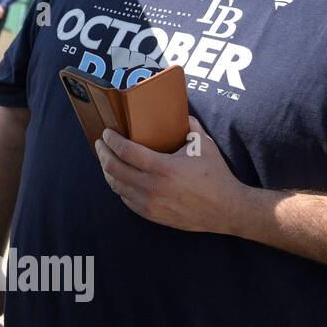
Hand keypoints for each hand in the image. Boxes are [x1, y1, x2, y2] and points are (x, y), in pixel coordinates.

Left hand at [94, 117, 245, 234]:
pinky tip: (119, 177)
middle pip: (113, 168)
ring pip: (115, 185)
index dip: (111, 140)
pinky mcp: (150, 214)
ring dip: (106, 169)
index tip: (106, 132)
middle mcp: (152, 187)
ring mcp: (149, 203)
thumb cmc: (216, 175)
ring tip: (106, 158)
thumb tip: (177, 111)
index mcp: (163, 168)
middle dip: (102, 152)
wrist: (226, 210)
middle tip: (100, 143)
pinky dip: (118, 185)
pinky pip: (125, 198)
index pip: (125, 151)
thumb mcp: (204, 145)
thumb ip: (188, 125)